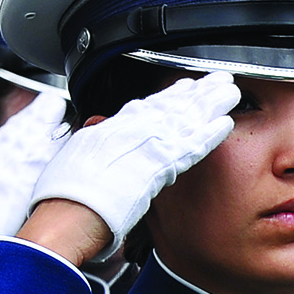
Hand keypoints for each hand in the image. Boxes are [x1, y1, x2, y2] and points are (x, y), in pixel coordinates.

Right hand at [25, 71, 239, 260]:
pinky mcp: (161, 165)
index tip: (184, 87)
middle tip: (217, 81)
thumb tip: (93, 140)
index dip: (168, 96)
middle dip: (196, 93)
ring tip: (229, 95)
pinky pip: (192, 146)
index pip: (146, 107)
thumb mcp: (72, 158)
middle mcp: (130, 132)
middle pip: (171, 107)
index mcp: (109, 129)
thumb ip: (91, 148)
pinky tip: (224, 125)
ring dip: (210, 106)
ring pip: (186, 120)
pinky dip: (209, 134)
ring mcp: (146, 147)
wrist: (69, 211)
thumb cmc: (65, 193)